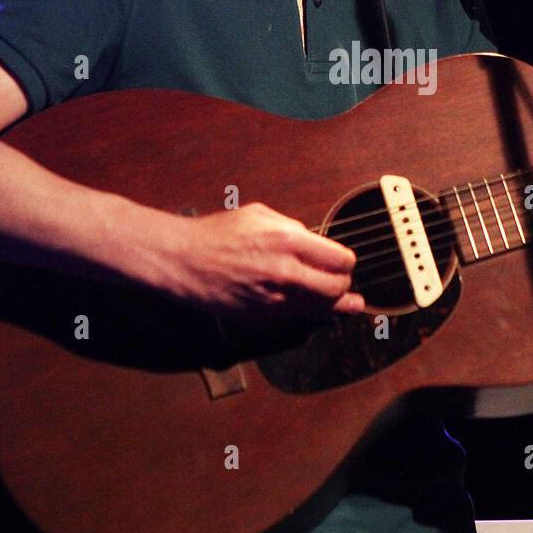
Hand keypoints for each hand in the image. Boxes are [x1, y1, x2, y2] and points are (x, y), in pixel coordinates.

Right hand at [167, 201, 365, 322]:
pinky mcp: (262, 315)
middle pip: (336, 287)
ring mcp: (274, 297)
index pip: (339, 259)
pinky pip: (298, 317)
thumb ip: (291, 227)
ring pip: (320, 307)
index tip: (344, 262)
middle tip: (343, 281)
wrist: (182, 260)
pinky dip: (312, 314)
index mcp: (287, 240)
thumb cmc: (216, 233)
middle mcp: (285, 271)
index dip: (346, 262)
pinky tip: (322, 312)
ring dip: (335, 305)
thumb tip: (312, 240)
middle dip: (344, 284)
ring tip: (351, 305)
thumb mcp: (258, 215)